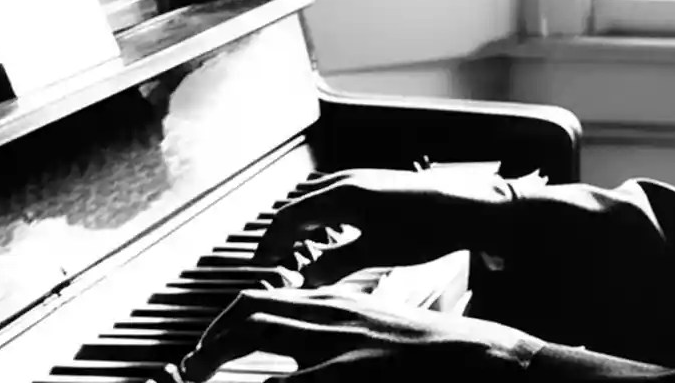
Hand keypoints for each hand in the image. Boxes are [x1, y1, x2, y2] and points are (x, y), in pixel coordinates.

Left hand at [177, 286, 542, 381]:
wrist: (485, 358)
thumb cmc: (434, 354)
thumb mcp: (379, 336)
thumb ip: (340, 339)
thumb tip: (304, 363)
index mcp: (338, 305)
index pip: (266, 299)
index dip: (227, 324)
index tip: (207, 353)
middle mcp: (331, 314)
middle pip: (249, 307)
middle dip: (209, 338)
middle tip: (190, 370)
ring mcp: (338, 342)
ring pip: (254, 330)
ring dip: (215, 354)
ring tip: (195, 379)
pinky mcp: (349, 370)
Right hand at [255, 168, 511, 285]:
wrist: (467, 205)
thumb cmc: (426, 226)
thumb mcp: (376, 252)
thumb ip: (335, 264)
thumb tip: (305, 278)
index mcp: (341, 196)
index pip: (287, 217)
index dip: (270, 243)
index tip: (262, 263)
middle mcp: (348, 181)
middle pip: (299, 206)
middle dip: (283, 234)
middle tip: (277, 260)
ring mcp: (363, 179)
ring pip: (318, 199)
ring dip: (304, 223)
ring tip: (302, 250)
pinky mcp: (378, 183)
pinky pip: (337, 196)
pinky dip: (324, 215)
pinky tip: (336, 233)